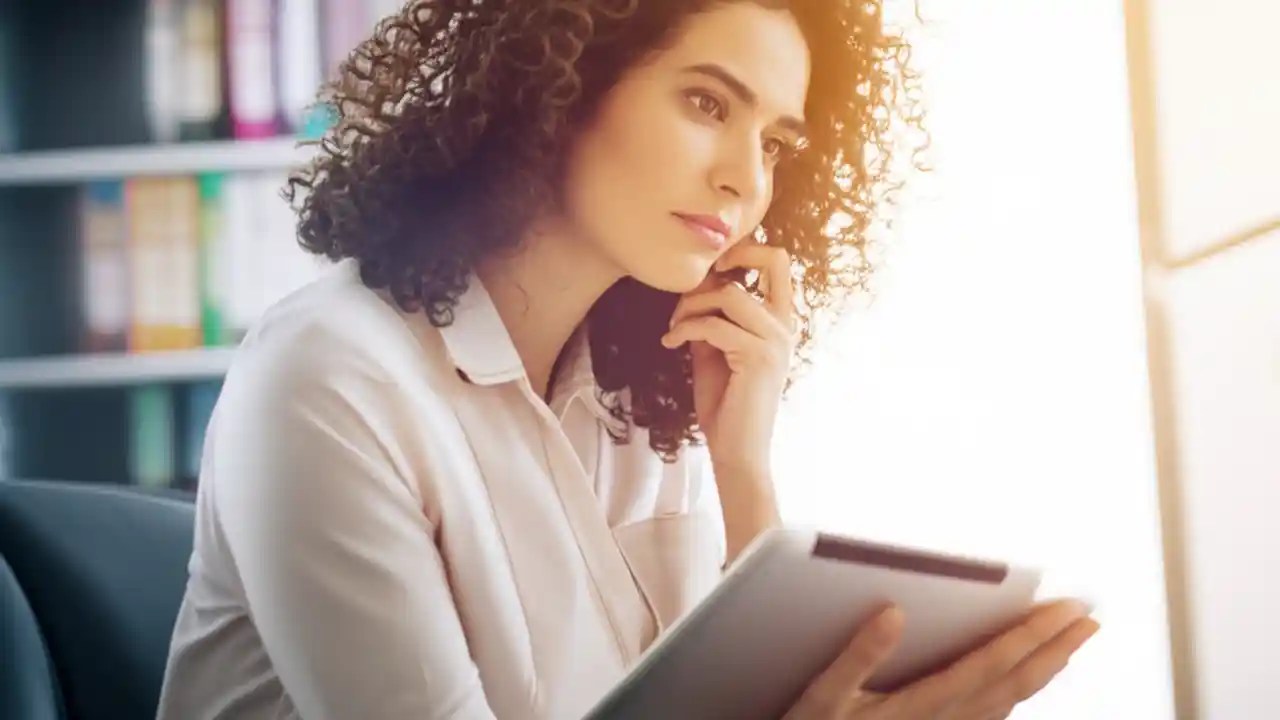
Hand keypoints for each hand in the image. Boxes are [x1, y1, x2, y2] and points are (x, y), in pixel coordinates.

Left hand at [660, 243, 796, 477]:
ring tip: (674, 327)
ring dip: (691, 305)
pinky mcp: (759, 356)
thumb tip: (694, 284)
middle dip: (729, 258)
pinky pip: (713, 324)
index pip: (779, 262)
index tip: (711, 267)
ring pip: (730, 293)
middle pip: (773, 259)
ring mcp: (777, 340)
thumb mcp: (715, 348)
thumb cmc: (726, 401)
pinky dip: (684, 328)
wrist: (737, 448)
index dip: (747, 249)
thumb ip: (713, 316)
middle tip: (693, 283)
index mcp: (780, 320)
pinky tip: (670, 342)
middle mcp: (786, 325)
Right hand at [783, 599, 1100, 719]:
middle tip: (1090, 619)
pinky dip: (1018, 694)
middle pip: (1014, 684)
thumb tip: (895, 613)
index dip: (1032, 634)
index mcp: (920, 705)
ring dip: (1044, 670)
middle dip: (1055, 649)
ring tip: (1068, 644)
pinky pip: (993, 717)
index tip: (1068, 608)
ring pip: (1010, 704)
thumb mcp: (820, 697)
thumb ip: (857, 656)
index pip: (992, 664)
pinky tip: (1021, 682)